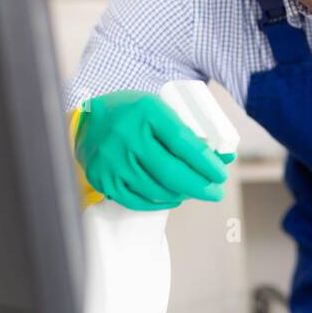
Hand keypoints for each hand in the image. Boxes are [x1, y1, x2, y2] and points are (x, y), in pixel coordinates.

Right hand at [74, 90, 231, 210]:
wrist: (88, 120)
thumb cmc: (134, 114)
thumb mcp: (162, 111)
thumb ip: (190, 133)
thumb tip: (224, 157)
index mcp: (147, 112)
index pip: (183, 143)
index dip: (206, 163)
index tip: (221, 174)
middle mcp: (126, 135)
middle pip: (171, 171)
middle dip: (200, 186)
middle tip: (216, 193)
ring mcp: (112, 159)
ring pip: (156, 189)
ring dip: (182, 194)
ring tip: (194, 191)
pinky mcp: (102, 178)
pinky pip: (137, 200)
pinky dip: (160, 202)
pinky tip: (173, 197)